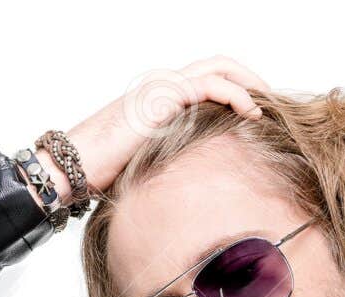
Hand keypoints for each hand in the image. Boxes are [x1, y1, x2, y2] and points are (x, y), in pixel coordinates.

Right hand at [40, 57, 270, 206]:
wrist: (72, 167)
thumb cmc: (100, 172)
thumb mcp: (148, 163)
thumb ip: (172, 158)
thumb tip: (196, 183)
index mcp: (160, 98)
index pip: (207, 79)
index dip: (237, 88)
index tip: (259, 111)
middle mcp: (162, 86)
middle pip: (218, 65)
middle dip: (251, 79)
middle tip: (273, 103)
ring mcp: (162, 88)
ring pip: (219, 69)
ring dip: (250, 83)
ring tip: (269, 106)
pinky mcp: (163, 98)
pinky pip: (210, 86)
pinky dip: (237, 95)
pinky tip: (252, 114)